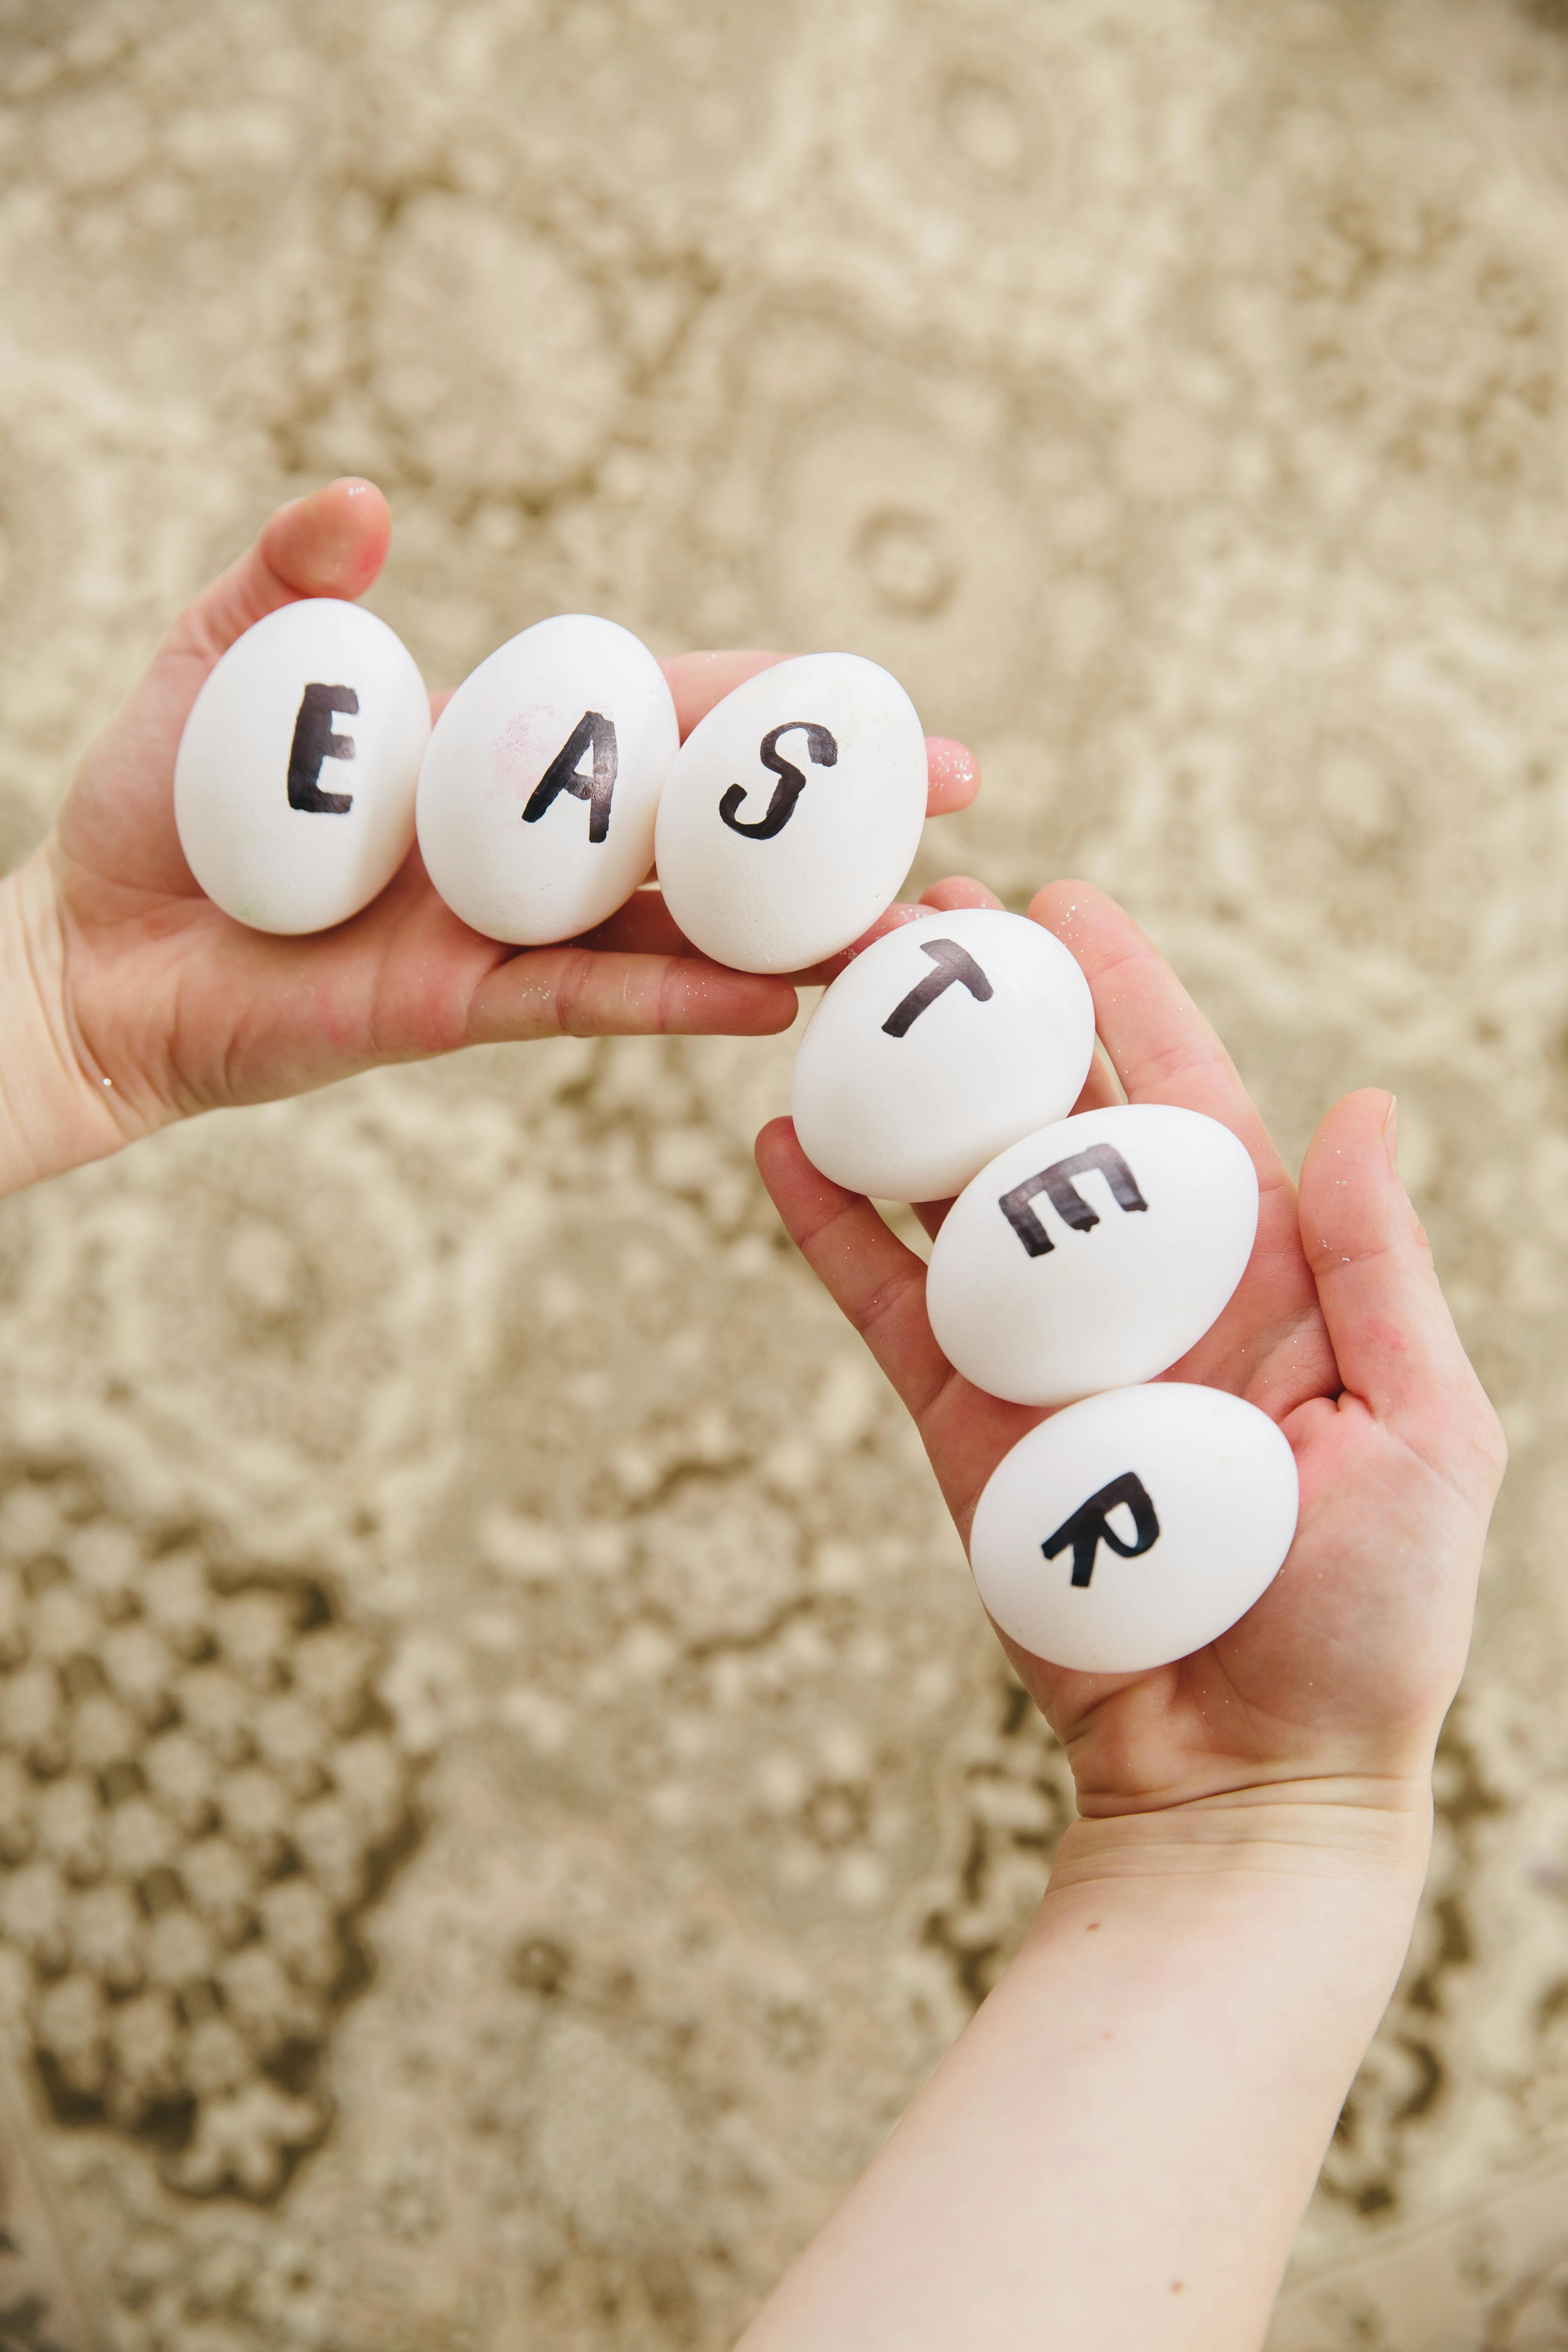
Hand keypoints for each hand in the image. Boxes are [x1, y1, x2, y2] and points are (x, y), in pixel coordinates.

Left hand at [0, 477, 978, 1193]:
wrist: (88, 950)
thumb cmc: (152, 807)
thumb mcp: (221, 665)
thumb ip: (292, 584)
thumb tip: (364, 500)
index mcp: (493, 760)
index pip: (658, 718)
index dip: (772, 704)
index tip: (883, 698)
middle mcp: (523, 850)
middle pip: (706, 824)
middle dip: (830, 814)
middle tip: (956, 800)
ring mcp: (505, 933)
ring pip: (679, 925)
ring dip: (792, 926)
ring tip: (904, 922)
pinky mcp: (464, 1007)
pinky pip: (595, 1002)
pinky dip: (681, 1002)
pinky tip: (772, 1001)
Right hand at [757, 874, 1505, 1829]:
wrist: (1253, 1771)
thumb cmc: (1373, 1618)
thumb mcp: (1426, 1428)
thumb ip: (1379, 1267)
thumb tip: (1364, 1103)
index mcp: (1261, 1273)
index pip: (1182, 1096)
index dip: (1125, 994)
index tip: (1060, 904)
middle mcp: (1144, 1294)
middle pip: (1049, 1121)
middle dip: (985, 1014)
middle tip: (913, 920)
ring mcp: (1044, 1356)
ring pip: (954, 1196)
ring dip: (899, 1098)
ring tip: (834, 1005)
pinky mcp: (965, 1428)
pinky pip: (888, 1309)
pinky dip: (835, 1232)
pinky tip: (784, 1151)